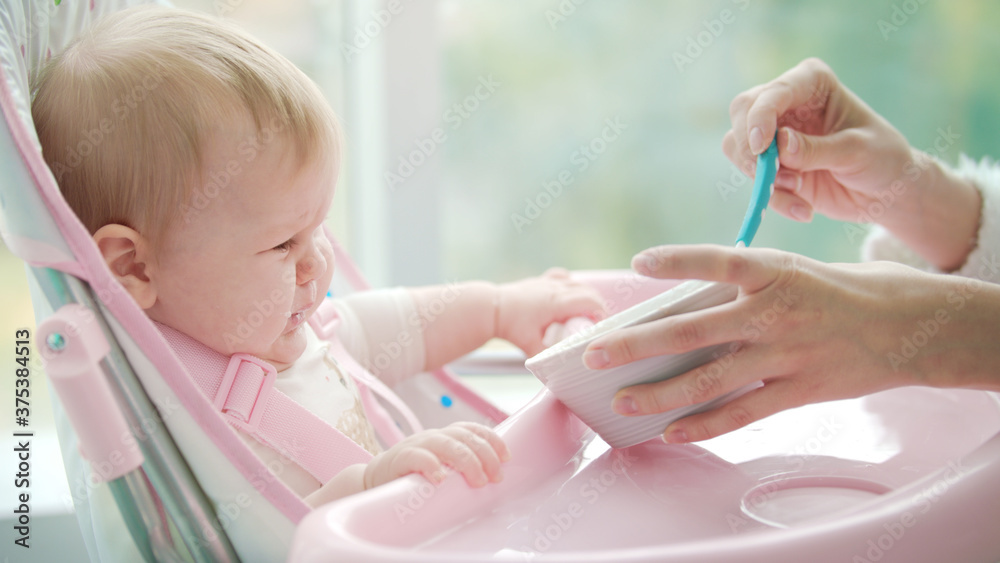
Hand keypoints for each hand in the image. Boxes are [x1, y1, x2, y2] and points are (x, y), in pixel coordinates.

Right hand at [363, 421, 509, 489]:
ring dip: (467, 461)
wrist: (375, 480)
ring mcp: (417, 445)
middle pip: (464, 436)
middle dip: (485, 455)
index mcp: (445, 437)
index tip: (507, 457)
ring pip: (446, 444)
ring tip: (478, 481)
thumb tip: (492, 480)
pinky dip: (432, 465)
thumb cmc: (414, 476)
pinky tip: (441, 479)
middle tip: (495, 477)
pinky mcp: (400, 458)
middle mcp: (434, 436)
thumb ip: (460, 468)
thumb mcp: (441, 467)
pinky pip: (418, 457)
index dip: (492, 440)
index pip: (472, 430)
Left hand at [496, 268, 606, 355]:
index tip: (604, 327)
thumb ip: (547, 358)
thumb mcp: (530, 346)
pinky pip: (564, 278)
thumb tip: (560, 372)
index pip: (591, 302)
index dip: (602, 314)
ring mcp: (548, 282)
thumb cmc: (510, 325)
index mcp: (556, 302)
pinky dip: (571, 286)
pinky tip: (570, 297)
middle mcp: (555, 288)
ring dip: (586, 296)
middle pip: (588, 291)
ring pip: (577, 283)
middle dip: (598, 306)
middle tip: (599, 324)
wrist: (490, 308)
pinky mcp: (541, 281)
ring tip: (587, 314)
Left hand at [583, 244, 999, 442]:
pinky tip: (671, 431)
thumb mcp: (791, 271)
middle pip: (692, 331)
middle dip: (637, 344)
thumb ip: (740, 290)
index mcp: (772, 271)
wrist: (908, 323)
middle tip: (594, 354)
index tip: (637, 263)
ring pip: (709, 380)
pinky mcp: (799, 390)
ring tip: (621, 401)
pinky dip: (704, 425)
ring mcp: (786, 355)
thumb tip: (678, 316)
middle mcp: (774, 312)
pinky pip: (743, 413)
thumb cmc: (835, 290)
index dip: (676, 261)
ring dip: (659, 394)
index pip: (716, 262)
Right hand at [724, 57, 979, 270]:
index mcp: (811, 83)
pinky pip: (751, 178)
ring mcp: (773, 132)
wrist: (885, 192)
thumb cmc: (882, 158)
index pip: (773, 92)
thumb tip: (779, 146)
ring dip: (761, 176)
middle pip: (742, 112)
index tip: (761, 146)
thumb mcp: (857, 151)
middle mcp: (786, 102)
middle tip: (771, 176)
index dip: (760, 117)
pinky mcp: (769, 163)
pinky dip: (772, 198)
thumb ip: (818, 149)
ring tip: (798, 191)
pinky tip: (803, 208)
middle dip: (751, 148)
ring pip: (737, 146)